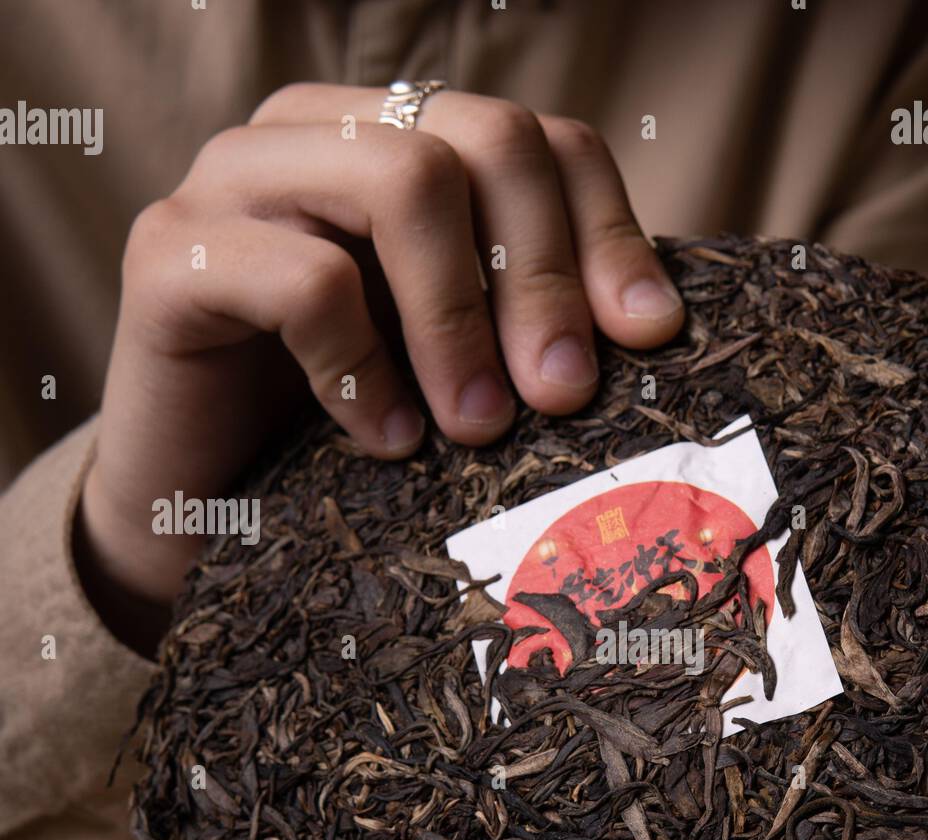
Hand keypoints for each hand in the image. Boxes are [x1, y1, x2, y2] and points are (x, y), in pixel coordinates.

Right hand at [78, 84, 682, 643]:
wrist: (207, 512)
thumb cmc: (351, 434)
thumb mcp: (461, 366)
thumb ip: (530, 326)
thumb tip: (651, 325)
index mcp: (401, 141)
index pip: (539, 140)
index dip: (607, 232)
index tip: (649, 338)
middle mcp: (321, 135)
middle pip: (486, 139)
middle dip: (543, 275)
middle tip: (564, 395)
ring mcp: (236, 181)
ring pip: (401, 181)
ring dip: (459, 317)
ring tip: (477, 426)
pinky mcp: (172, 256)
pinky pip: (303, 279)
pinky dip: (363, 370)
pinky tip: (387, 440)